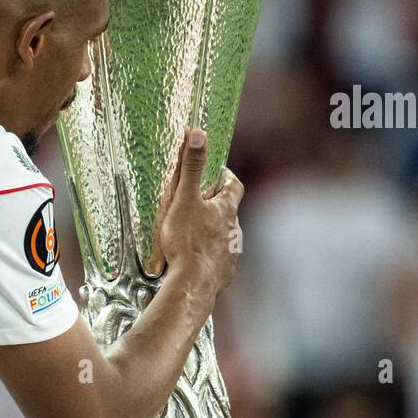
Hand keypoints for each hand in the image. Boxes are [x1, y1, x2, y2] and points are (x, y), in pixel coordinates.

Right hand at [155, 128, 244, 300]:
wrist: (192, 284)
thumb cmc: (187, 242)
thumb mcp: (184, 199)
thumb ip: (190, 167)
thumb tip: (198, 133)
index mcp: (226, 210)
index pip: (234, 185)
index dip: (226, 176)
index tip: (216, 172)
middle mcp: (234, 229)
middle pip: (228, 211)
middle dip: (215, 205)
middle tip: (196, 203)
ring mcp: (231, 252)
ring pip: (224, 236)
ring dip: (212, 232)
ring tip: (192, 234)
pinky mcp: (224, 272)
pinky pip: (219, 259)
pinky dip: (209, 255)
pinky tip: (195, 259)